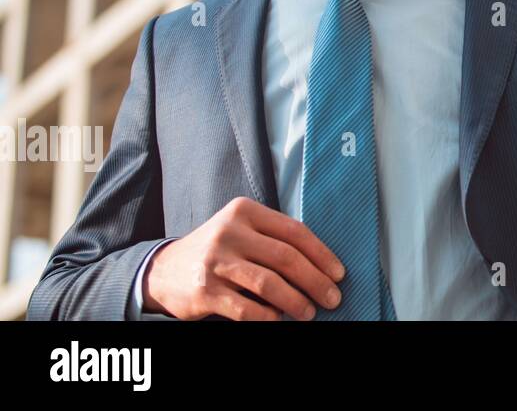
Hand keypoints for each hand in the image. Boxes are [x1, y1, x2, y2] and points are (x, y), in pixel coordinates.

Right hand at [141, 196, 345, 320]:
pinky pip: (247, 308)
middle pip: (286, 257)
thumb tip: (321, 265)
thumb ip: (274, 238)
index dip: (321, 254)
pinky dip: (268, 316)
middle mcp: (229, 232)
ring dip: (296, 301)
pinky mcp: (205, 290)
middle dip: (315, 281)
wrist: (164, 271)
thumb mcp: (242, 231)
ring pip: (269, 283)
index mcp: (244, 211)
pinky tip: (278, 319)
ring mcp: (215, 261)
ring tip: (309, 313)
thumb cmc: (217, 251)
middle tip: (332, 298)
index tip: (338, 274)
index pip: (294, 231)